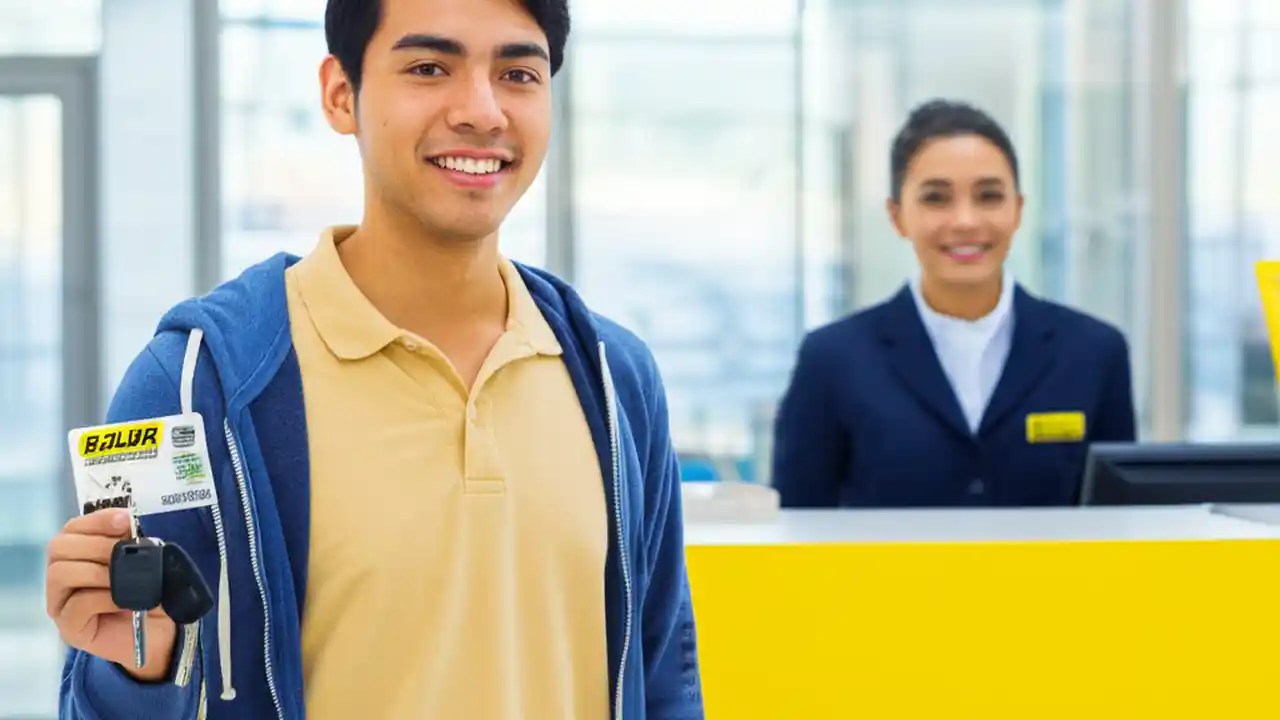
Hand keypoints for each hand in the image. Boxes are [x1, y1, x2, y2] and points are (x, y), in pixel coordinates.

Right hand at [46, 509, 176, 681]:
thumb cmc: (149, 593)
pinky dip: (102, 597)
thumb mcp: (146, 563)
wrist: (159, 633)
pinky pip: (76, 605)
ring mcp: (61, 603)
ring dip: (97, 571)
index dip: (96, 520)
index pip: (72, 528)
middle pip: (58, 547)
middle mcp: (62, 576)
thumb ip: (132, 545)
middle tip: (123, 554)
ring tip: (122, 579)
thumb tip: (127, 528)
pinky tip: (123, 601)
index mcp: (78, 554)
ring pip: (60, 573)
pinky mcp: (69, 627)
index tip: (124, 521)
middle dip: (96, 545)